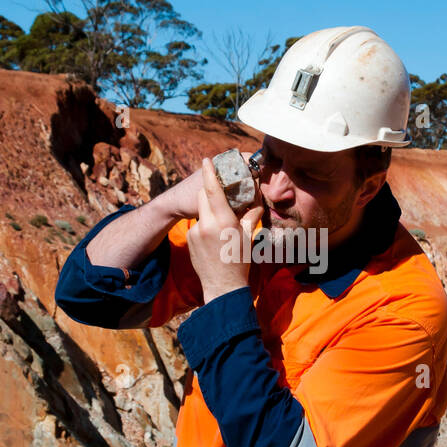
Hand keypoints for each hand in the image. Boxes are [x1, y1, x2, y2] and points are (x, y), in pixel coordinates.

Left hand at [187, 158, 262, 302]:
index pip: (213, 190)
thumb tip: (257, 202)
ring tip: (222, 221)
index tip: (206, 160)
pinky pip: (198, 223)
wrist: (222, 286)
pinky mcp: (190, 238)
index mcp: (223, 221)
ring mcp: (195, 231)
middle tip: (221, 190)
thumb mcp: (247, 237)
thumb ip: (250, 216)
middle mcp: (207, 224)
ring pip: (201, 210)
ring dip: (210, 209)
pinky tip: (214, 236)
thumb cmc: (239, 262)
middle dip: (211, 191)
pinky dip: (206, 223)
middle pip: (203, 196)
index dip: (209, 173)